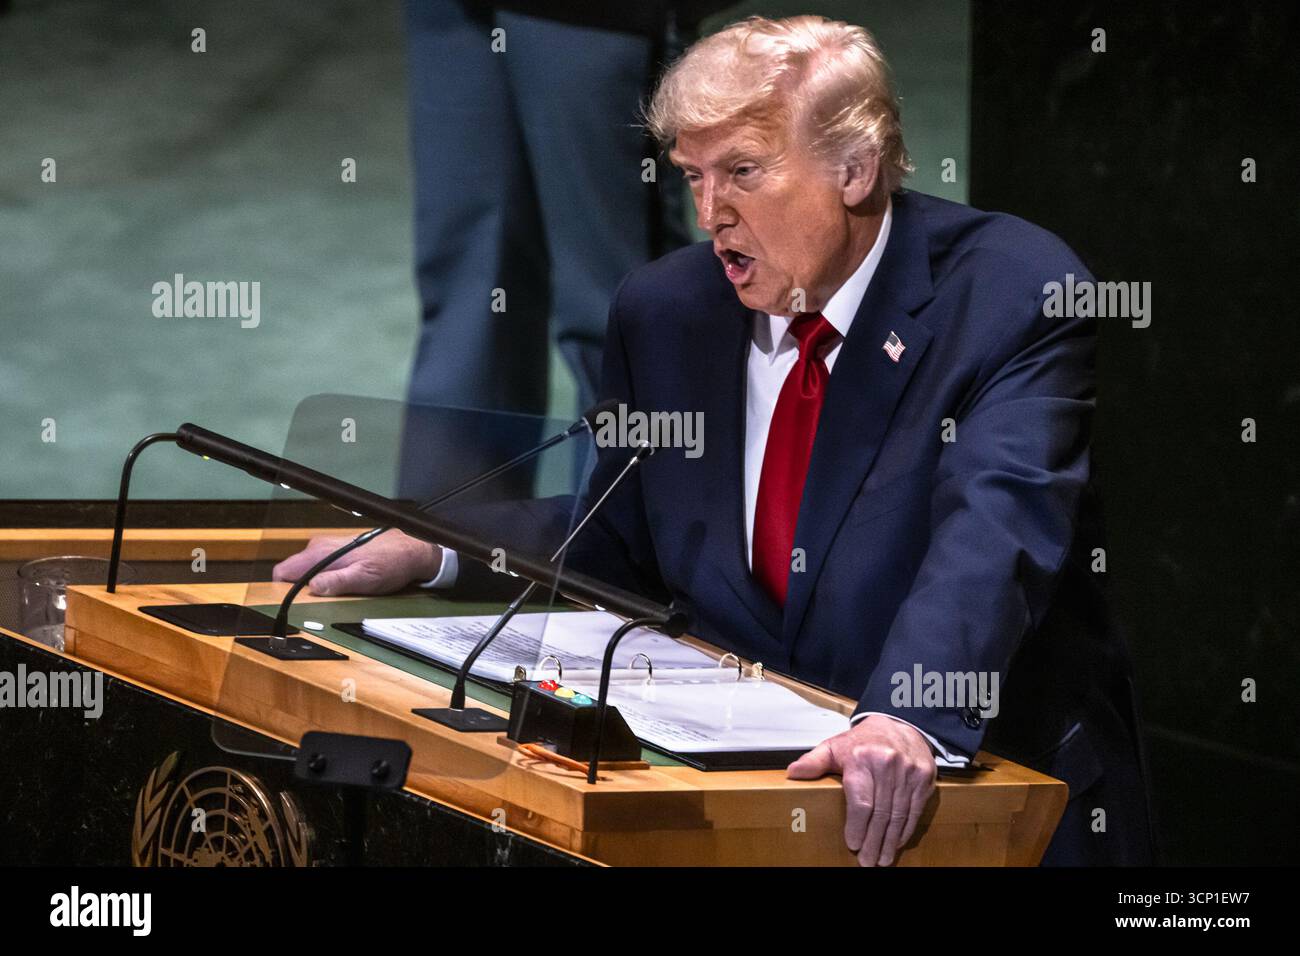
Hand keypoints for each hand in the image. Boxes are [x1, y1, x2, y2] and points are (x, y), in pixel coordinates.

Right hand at [271, 530, 440, 595]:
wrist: (410, 549)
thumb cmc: (390, 562)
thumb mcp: (364, 578)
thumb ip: (337, 582)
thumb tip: (313, 587)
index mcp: (321, 553)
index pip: (283, 572)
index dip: (284, 591)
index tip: (293, 604)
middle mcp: (319, 547)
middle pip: (293, 573)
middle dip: (300, 590)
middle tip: (319, 604)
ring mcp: (327, 549)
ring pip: (306, 571)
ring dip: (314, 585)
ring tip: (334, 595)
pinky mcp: (335, 552)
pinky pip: (319, 568)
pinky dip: (324, 580)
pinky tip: (340, 586)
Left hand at [786, 715, 936, 865]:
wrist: (899, 724)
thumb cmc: (863, 741)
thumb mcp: (834, 746)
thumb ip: (814, 761)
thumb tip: (793, 772)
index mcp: (861, 758)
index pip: (861, 801)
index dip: (857, 827)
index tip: (853, 844)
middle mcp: (887, 765)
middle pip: (881, 814)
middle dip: (873, 842)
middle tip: (867, 861)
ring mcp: (909, 772)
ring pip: (899, 815)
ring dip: (890, 842)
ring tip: (882, 859)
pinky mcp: (924, 778)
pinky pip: (915, 810)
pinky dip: (906, 830)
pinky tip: (897, 842)